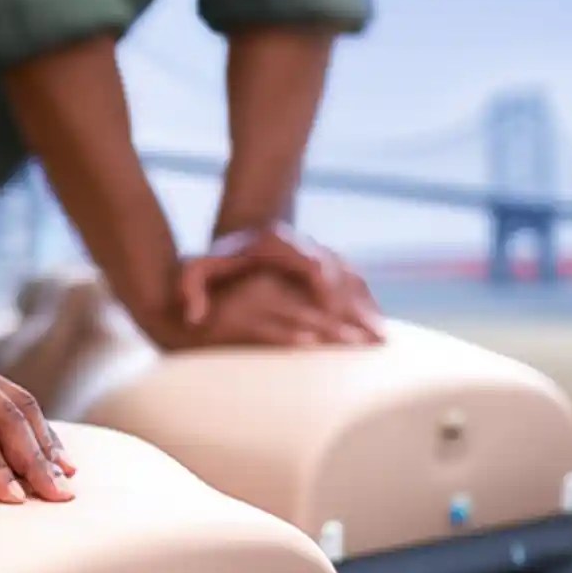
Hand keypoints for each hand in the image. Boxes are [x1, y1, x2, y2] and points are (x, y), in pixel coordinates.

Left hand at [177, 225, 382, 343]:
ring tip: (380, 337)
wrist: (242, 235)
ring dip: (368, 307)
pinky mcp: (332, 262)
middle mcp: (305, 245)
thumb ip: (191, 287)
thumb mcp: (196, 270)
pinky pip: (357, 282)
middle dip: (353, 304)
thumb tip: (194, 318)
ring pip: (353, 278)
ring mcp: (322, 251)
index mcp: (277, 244)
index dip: (322, 288)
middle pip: (338, 272)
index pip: (309, 264)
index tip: (330, 315)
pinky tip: (378, 328)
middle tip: (366, 336)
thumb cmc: (217, 262)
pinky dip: (369, 303)